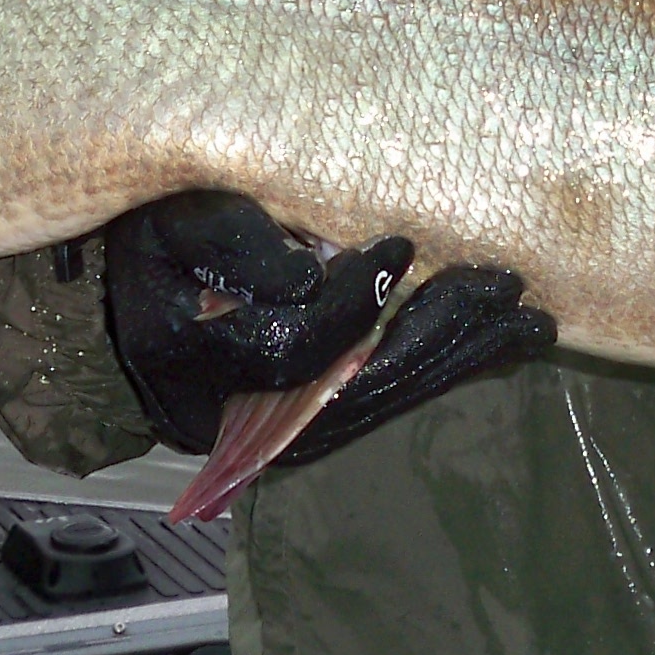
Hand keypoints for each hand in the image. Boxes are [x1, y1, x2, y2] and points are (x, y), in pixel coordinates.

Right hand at [101, 191, 551, 471]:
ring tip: (527, 325)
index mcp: (198, 358)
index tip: (401, 242)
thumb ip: (233, 241)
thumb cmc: (153, 250)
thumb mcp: (174, 223)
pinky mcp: (313, 426)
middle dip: (439, 337)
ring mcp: (282, 431)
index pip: (293, 346)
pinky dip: (442, 369)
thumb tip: (305, 277)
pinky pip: (385, 398)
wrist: (127, 312)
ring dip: (458, 358)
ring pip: (381, 401)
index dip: (351, 299)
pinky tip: (496, 347)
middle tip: (506, 292)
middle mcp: (244, 415)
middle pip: (356, 387)